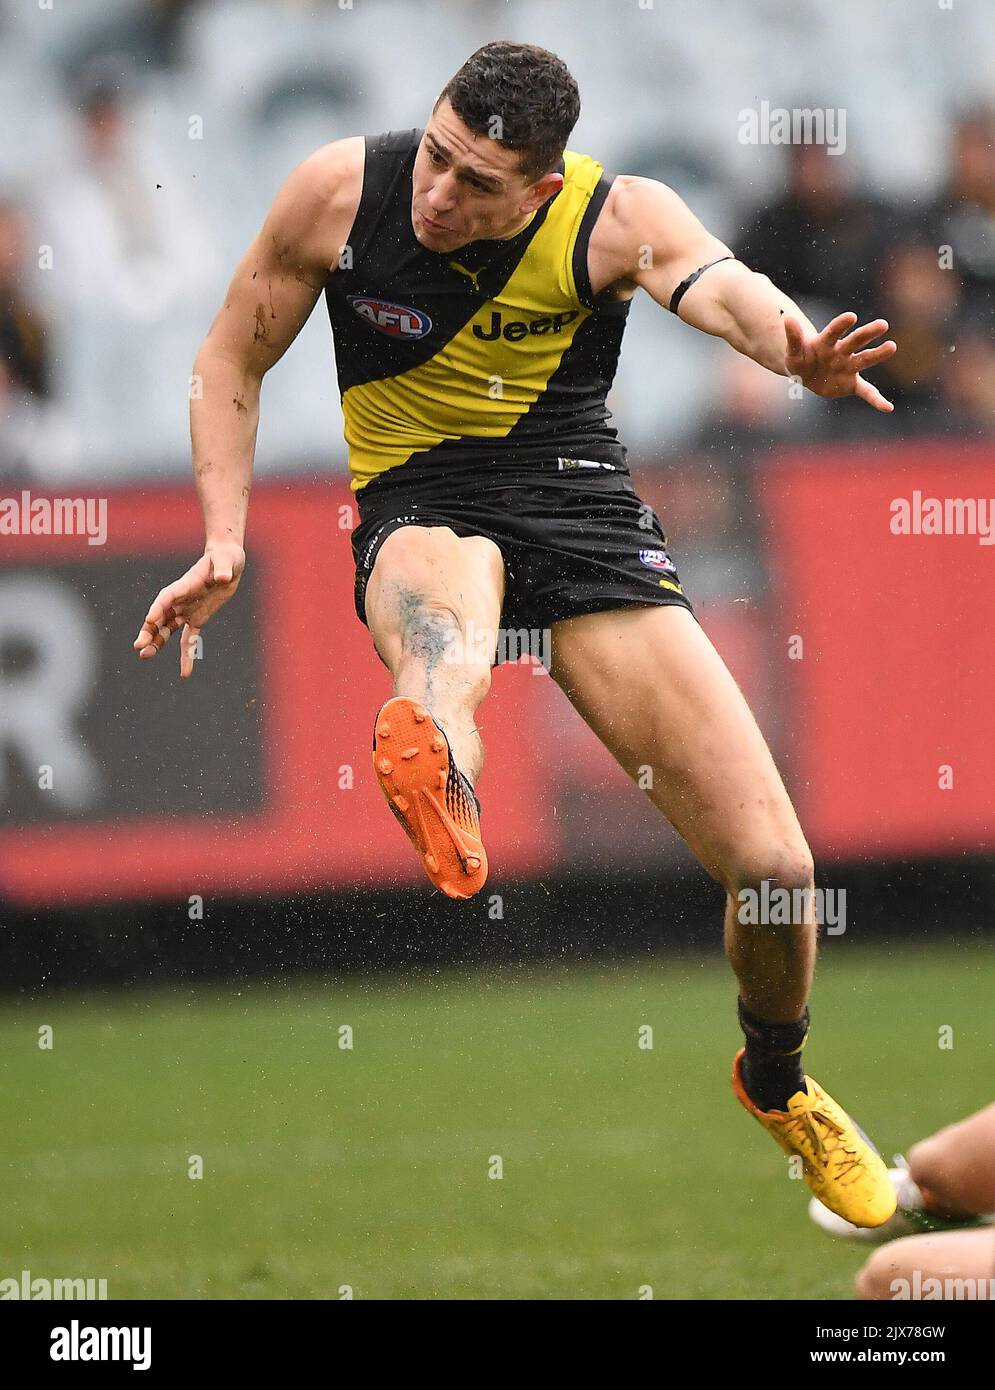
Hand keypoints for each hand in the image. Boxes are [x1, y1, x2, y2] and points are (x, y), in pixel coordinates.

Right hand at [133, 541, 244, 678]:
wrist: (227, 562)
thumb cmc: (226, 558)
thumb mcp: (227, 561)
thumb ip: (223, 569)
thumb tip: (223, 578)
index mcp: (185, 584)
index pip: (167, 597)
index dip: (158, 607)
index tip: (149, 619)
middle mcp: (181, 599)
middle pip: (160, 616)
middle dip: (149, 631)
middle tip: (139, 646)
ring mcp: (186, 610)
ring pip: (167, 629)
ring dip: (157, 643)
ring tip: (145, 656)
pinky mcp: (196, 619)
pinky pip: (189, 640)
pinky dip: (186, 655)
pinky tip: (185, 673)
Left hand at [784, 311, 896, 411]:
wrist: (806, 375)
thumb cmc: (800, 359)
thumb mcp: (793, 351)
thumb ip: (793, 337)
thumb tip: (787, 318)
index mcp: (827, 342)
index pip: (834, 331)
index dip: (841, 324)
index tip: (851, 317)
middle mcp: (842, 352)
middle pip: (856, 341)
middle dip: (868, 333)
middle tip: (882, 324)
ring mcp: (849, 367)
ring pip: (865, 360)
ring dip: (878, 354)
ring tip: (892, 346)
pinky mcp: (852, 384)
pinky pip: (866, 392)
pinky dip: (876, 400)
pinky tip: (888, 407)